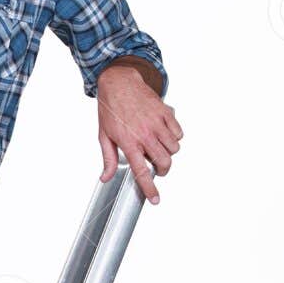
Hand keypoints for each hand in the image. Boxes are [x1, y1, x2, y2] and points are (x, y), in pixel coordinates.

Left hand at [95, 65, 182, 204]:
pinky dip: (175, 137)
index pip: (142, 172)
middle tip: (157, 167)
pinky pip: (179, 133)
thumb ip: (108, 159)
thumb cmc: (110, 109)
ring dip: (169, 153)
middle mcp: (145, 134)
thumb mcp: (104, 136)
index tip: (155, 199)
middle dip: (163, 170)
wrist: (119, 82)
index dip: (149, 188)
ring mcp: (157, 123)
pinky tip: (164, 133)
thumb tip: (106, 177)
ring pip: (174, 149)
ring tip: (158, 146)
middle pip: (165, 162)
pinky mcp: (166, 113)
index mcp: (129, 142)